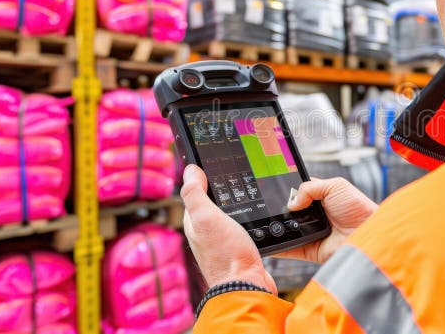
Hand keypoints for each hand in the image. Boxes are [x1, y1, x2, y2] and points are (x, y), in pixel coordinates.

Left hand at [181, 164, 276, 292]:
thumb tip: (189, 170)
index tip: (211, 160)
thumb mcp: (206, 217)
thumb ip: (195, 194)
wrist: (247, 285)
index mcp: (195, 221)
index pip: (195, 191)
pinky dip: (246, 215)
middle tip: (233, 170)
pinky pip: (241, 224)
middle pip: (213, 201)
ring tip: (245, 186)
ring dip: (235, 201)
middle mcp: (207, 230)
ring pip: (228, 213)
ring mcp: (223, 239)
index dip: (201, 176)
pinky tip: (255, 211)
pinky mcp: (239, 246)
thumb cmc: (226, 255)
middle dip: (220, 187)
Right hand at [273, 177, 377, 263]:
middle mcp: (313, 215)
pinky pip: (289, 249)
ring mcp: (310, 233)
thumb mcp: (336, 186)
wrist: (369, 233)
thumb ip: (310, 188)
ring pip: (285, 230)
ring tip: (263, 223)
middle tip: (265, 208)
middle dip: (276, 210)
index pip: (296, 193)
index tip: (269, 189)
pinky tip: (268, 242)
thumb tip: (291, 202)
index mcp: (319, 197)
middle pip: (287, 212)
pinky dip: (278, 247)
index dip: (284, 191)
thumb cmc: (359, 209)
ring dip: (275, 228)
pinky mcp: (310, 250)